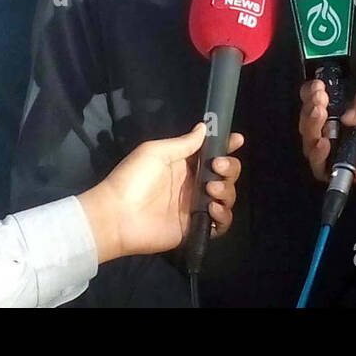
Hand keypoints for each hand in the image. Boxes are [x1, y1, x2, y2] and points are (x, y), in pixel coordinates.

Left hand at [78, 123, 244, 262]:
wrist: (118, 215)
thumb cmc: (134, 178)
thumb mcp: (156, 152)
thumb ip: (183, 143)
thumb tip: (203, 128)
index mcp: (184, 165)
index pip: (212, 154)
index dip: (227, 147)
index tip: (237, 140)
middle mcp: (193, 185)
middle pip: (225, 175)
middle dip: (230, 168)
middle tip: (218, 167)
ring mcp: (196, 207)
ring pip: (227, 197)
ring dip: (227, 191)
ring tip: (211, 189)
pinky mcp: (195, 228)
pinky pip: (220, 224)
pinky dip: (223, 216)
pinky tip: (213, 208)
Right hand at [298, 82, 355, 190]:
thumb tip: (345, 116)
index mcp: (348, 111)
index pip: (319, 103)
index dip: (311, 95)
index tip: (318, 88)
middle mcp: (341, 131)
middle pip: (310, 123)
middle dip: (309, 110)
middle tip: (320, 102)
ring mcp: (342, 152)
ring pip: (311, 144)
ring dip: (309, 129)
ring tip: (320, 117)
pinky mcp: (348, 171)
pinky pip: (322, 168)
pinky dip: (317, 157)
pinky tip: (324, 144)